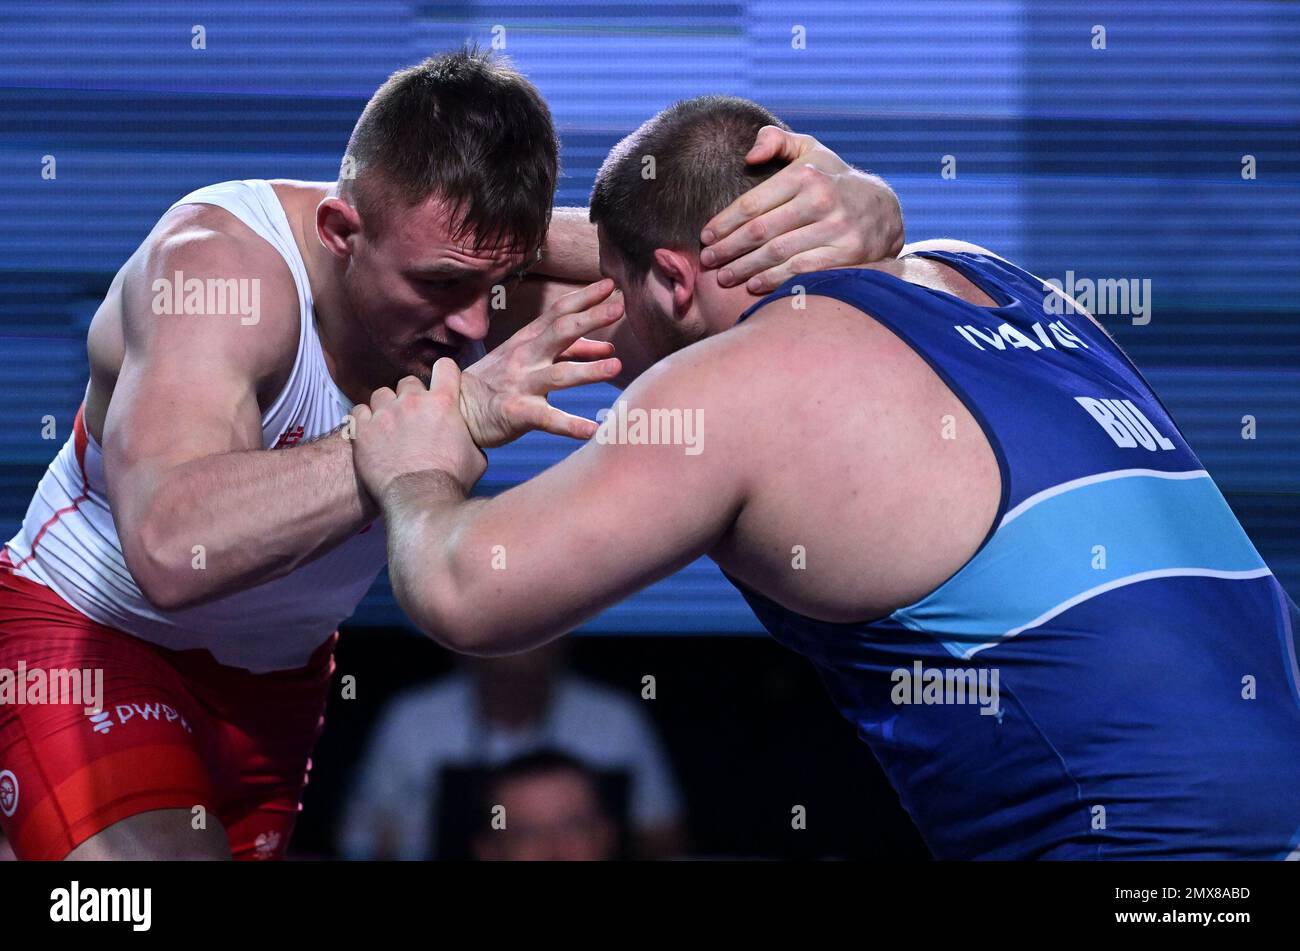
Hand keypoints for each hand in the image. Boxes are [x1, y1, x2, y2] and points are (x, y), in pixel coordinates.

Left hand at [352, 361, 485, 501]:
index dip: (444, 375)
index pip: (445, 367)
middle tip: (413, 417)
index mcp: (443, 403)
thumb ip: (469, 439)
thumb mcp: (476, 457)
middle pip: (408, 382)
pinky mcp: (363, 429)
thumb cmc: (451, 480)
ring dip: (385, 407)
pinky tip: (371, 434)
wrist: (419, 499)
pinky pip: (358, 411)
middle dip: (410, 396)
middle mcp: (412, 401)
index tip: (442, 386)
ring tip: (388, 426)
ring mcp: (385, 413)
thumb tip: (467, 440)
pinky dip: (364, 421)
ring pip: (381, 394)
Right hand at [459, 279, 623, 447]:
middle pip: (561, 332)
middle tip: (619, 307)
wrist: (457, 408)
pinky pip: (547, 419)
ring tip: (617, 365)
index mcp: (529, 339)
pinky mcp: (517, 413)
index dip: (585, 297)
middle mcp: (526, 356)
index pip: (559, 312)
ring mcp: (521, 384)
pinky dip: (569, 425)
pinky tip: (591, 430)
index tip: (612, 285)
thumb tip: (608, 347)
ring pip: (559, 374)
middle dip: (591, 318)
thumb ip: (570, 351)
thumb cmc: (498, 380)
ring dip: (589, 370)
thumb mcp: (530, 357)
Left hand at [699, 126, 904, 293]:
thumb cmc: (832, 180)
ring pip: (777, 254)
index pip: (753, 204)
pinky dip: (774, 280)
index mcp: (805, 175)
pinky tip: (754, 285)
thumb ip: (776, 141)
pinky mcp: (846, 254)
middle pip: (760, 231)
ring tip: (724, 276)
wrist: (882, 210)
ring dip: (745, 268)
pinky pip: (801, 270)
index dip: (724, 223)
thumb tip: (749, 155)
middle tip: (708, 261)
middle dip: (728, 248)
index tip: (705, 237)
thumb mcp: (810, 150)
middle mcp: (820, 200)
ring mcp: (835, 229)